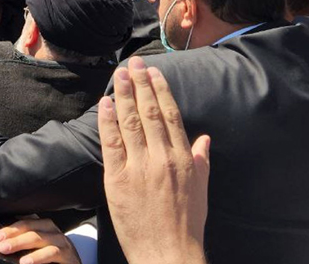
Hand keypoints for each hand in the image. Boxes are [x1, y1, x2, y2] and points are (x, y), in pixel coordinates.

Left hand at [0, 218, 80, 263]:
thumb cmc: (51, 256)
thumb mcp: (34, 249)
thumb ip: (19, 247)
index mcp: (42, 225)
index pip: (24, 223)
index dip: (10, 229)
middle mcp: (52, 230)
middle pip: (31, 228)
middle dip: (14, 236)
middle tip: (1, 244)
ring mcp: (61, 241)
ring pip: (40, 238)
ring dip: (22, 244)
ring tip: (8, 250)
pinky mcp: (67, 254)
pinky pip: (52, 253)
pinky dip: (38, 257)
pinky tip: (26, 261)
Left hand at [99, 58, 209, 263]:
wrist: (167, 253)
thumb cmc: (186, 225)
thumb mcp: (201, 190)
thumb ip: (201, 161)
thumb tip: (203, 138)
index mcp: (183, 159)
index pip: (171, 115)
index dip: (160, 90)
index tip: (154, 72)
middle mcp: (162, 158)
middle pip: (149, 112)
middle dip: (140, 84)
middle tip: (133, 63)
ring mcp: (139, 167)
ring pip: (130, 122)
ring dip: (123, 95)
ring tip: (119, 75)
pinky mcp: (118, 179)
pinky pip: (112, 143)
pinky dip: (108, 121)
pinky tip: (105, 103)